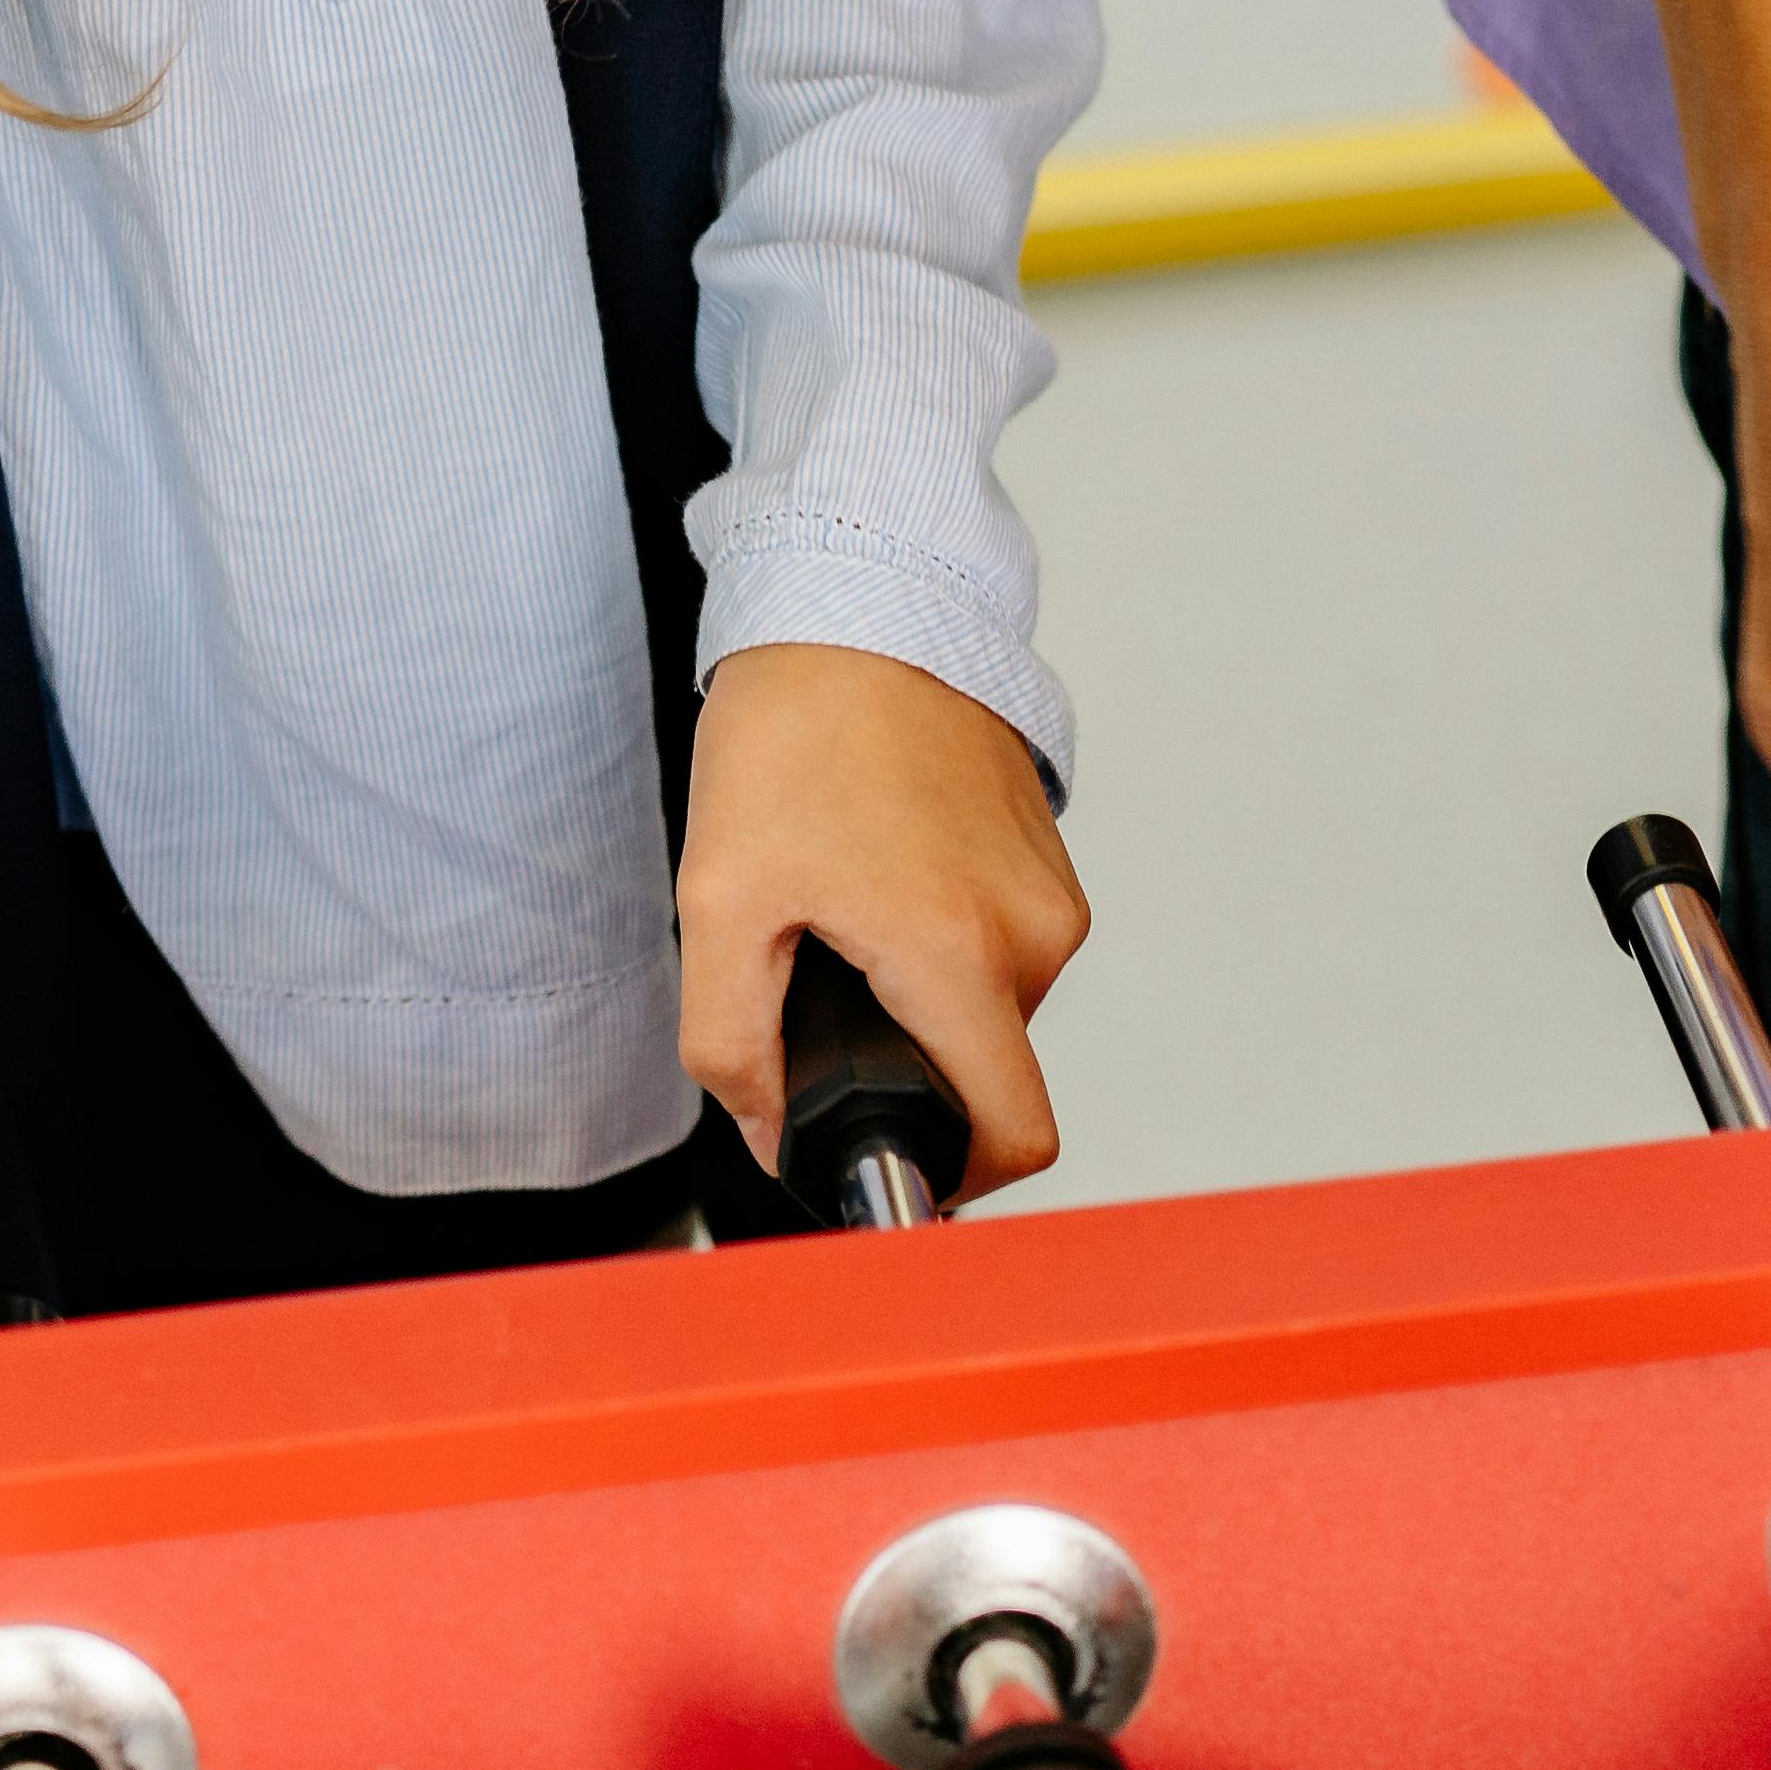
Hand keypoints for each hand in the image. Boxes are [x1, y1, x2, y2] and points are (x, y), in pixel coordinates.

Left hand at [677, 641, 1088, 1199]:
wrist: (861, 596)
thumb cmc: (796, 728)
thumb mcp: (720, 898)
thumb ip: (732, 1042)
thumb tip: (770, 1128)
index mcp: (959, 954)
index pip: (1013, 1133)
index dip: (951, 1173)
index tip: (890, 1150)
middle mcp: (1033, 933)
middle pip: (985, 1070)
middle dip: (904, 1057)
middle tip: (820, 983)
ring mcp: (1050, 891)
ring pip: (989, 1007)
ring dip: (919, 993)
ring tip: (844, 909)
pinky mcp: (1047, 856)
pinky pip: (999, 943)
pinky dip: (939, 940)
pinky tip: (879, 873)